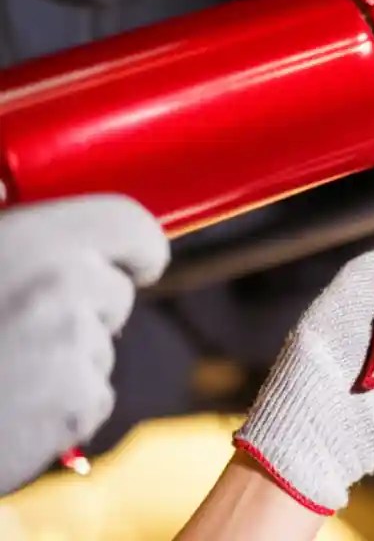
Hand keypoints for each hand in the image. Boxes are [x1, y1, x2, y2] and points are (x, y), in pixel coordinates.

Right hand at [0, 195, 168, 494]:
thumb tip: (7, 188)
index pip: (131, 225)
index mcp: (33, 239)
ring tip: (2, 369)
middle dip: (83, 310)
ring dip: (65, 362)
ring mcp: (72, 351)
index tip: (134, 261)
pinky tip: (9, 408)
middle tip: (18, 324)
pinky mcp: (74, 408)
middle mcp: (62, 289)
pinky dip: (60, 410)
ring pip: (100, 352)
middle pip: (115, 295)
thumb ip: (4, 221)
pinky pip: (91, 401)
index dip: (136, 246)